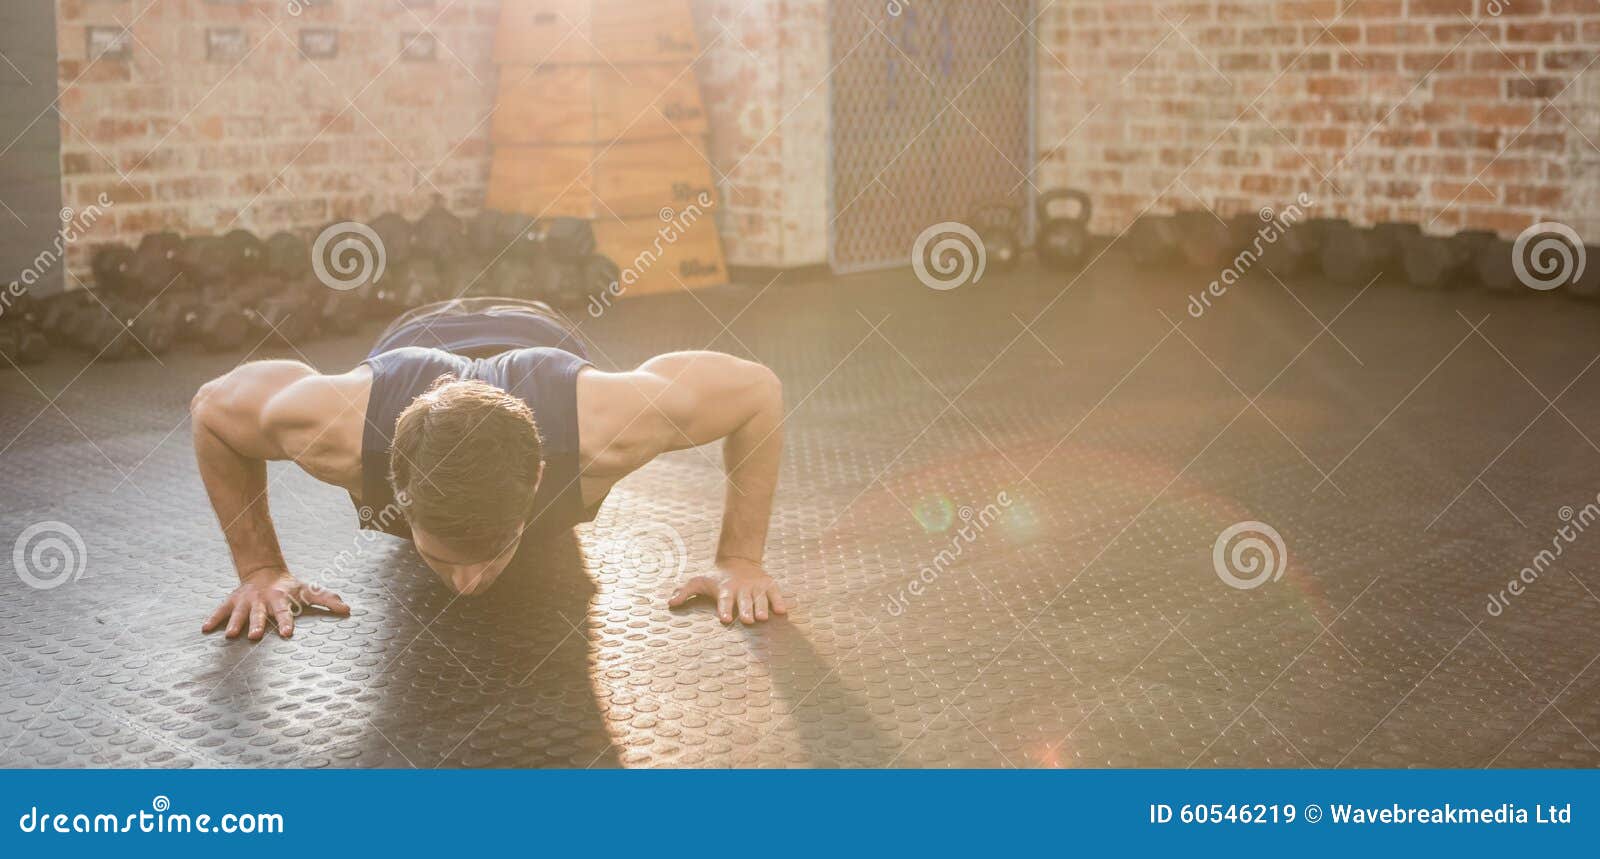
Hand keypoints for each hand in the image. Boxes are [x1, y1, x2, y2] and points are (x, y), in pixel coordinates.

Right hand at [201, 568, 350, 640]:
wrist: (265, 571)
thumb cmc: (291, 587)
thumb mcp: (309, 591)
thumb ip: (327, 600)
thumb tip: (348, 609)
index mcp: (281, 599)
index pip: (285, 612)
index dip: (286, 622)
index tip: (286, 634)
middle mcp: (262, 600)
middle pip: (260, 614)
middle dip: (257, 624)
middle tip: (255, 636)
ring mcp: (246, 601)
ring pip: (239, 613)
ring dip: (234, 623)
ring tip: (229, 635)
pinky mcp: (232, 601)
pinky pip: (220, 610)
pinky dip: (213, 618)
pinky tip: (204, 629)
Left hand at [668, 558, 788, 624]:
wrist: (738, 560)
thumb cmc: (716, 578)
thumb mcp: (698, 581)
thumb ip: (685, 592)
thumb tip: (670, 603)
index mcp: (725, 589)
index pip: (724, 600)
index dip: (724, 609)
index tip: (724, 619)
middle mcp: (742, 589)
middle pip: (744, 601)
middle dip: (746, 610)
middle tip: (748, 620)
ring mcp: (756, 587)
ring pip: (760, 598)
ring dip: (762, 607)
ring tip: (763, 617)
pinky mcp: (768, 585)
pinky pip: (775, 593)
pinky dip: (779, 601)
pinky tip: (782, 611)